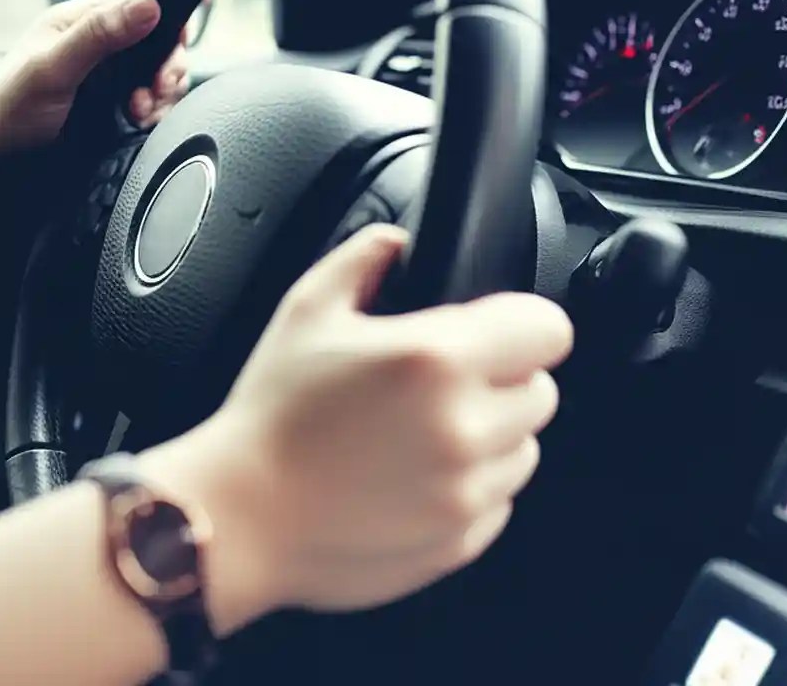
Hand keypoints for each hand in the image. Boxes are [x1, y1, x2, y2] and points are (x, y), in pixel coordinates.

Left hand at [0, 0, 190, 156]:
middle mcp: (97, 43)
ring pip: (158, 72)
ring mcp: (107, 74)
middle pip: (157, 41)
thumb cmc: (11, 108)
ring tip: (140, 112)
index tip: (169, 54)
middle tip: (154, 90)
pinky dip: (155, 110)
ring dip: (161, 94)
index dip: (165, 24)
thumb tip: (148, 6)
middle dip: (167, 68)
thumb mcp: (55, 67)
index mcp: (79, 20)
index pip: (138, 3)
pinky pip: (150, 98)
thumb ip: (100, 35)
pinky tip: (140, 121)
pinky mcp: (113, 101)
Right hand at [144, 226, 574, 633]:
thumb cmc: (268, 419)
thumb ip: (366, 258)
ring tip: (421, 435)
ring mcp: (465, 493)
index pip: (549, 329)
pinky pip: (498, 504)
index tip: (499, 331)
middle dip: (502, 381)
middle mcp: (464, 428)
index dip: (522, 324)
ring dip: (490, 438)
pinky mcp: (460, 541)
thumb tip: (398, 244)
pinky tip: (413, 478)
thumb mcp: (307, 310)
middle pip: (540, 392)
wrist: (237, 519)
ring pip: (524, 450)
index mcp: (437, 360)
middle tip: (441, 386)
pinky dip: (470, 489)